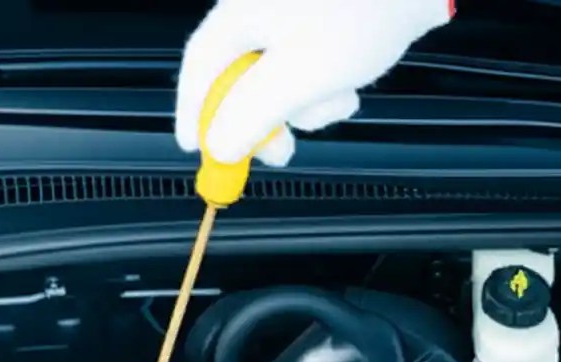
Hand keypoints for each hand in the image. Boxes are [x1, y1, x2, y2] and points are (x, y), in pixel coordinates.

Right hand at [175, 0, 451, 166]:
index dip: (195, 112)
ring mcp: (297, 15)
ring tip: (336, 96)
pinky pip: (312, 69)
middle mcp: (263, 10)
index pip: (200, 66)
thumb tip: (220, 145)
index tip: (197, 149)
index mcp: (241, 12)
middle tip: (278, 149)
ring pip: (282, 79)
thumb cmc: (365, 9)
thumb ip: (251, 114)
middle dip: (263, 119)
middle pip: (241, 77)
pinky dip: (327, 87)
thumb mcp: (299, 75)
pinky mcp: (328, 23)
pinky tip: (350, 84)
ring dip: (307, 103)